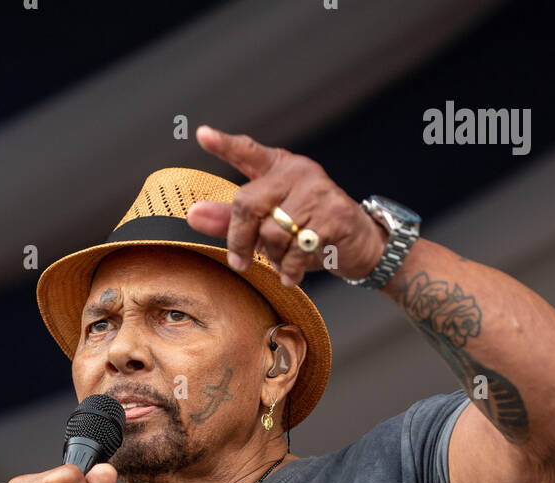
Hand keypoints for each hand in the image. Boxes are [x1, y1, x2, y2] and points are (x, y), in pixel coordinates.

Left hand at [187, 125, 387, 286]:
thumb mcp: (268, 225)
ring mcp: (318, 191)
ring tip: (282, 262)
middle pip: (248, 203)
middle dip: (239, 239)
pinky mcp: (334, 215)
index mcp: (279, 167)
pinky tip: (291, 275)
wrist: (360, 245)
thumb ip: (231, 220)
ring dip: (272, 257)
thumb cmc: (309, 233)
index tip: (201, 134)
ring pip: (272, 232)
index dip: (224, 145)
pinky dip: (290, 269)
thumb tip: (193, 215)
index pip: (247, 152)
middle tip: (239, 263)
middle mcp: (298, 172)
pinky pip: (296, 249)